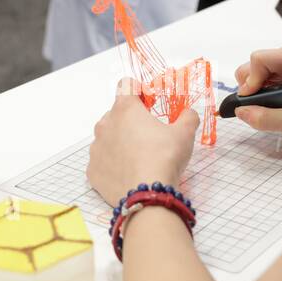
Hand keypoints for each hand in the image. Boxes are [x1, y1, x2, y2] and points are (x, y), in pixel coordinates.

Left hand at [87, 79, 199, 203]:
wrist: (147, 195)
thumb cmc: (165, 157)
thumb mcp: (185, 134)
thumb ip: (188, 117)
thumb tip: (189, 114)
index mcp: (125, 109)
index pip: (126, 85)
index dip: (139, 91)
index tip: (149, 104)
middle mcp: (105, 124)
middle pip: (116, 113)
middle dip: (131, 120)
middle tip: (149, 136)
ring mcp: (96, 148)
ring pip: (107, 138)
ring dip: (120, 142)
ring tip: (139, 158)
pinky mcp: (92, 170)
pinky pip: (102, 162)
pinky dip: (113, 164)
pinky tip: (128, 173)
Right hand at [233, 44, 281, 139]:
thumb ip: (268, 118)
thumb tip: (242, 111)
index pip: (260, 59)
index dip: (251, 81)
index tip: (254, 100)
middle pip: (253, 63)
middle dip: (252, 87)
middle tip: (265, 105)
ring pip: (252, 68)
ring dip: (256, 89)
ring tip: (273, 103)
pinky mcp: (281, 65)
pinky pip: (257, 74)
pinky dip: (259, 89)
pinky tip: (275, 99)